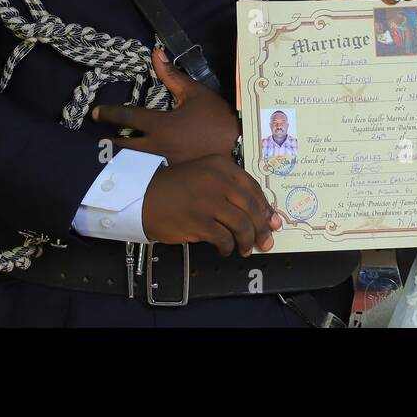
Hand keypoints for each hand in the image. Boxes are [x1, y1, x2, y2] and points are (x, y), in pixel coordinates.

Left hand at [91, 48, 238, 163]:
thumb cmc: (216, 115)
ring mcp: (164, 164)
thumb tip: (155, 53)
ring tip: (113, 155)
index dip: (108, 113)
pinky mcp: (173, 176)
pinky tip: (137, 170)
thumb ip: (171, 75)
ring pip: (134, 162)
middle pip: (123, 146)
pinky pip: (150, 173)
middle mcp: (156, 147)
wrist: (241, 143)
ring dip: (123, 158)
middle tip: (99, 139)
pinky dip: (141, 170)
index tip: (94, 113)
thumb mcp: (194, 92)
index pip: (126, 117)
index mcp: (159, 125)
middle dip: (109, 141)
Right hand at [141, 156, 281, 256]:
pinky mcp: (199, 222)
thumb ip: (229, 188)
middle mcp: (218, 180)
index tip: (273, 221)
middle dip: (263, 227)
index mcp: (222, 166)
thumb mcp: (204, 175)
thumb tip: (259, 212)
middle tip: (266, 241)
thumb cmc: (176, 187)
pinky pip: (224, 238)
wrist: (143, 196)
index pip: (253, 188)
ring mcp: (208, 201)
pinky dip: (229, 247)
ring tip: (246, 249)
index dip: (266, 207)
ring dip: (248, 240)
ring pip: (242, 225)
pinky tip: (226, 250)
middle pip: (252, 207)